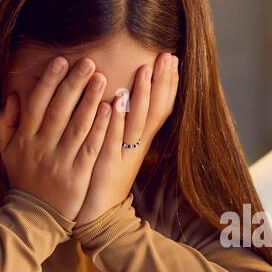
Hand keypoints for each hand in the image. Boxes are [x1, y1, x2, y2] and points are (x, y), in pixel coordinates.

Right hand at [0, 56, 111, 221]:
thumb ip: (7, 125)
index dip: (49, 81)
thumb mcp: (8, 153)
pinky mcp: (77, 175)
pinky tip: (111, 110)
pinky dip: (100, 128)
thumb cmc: (24, 180)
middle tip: (88, 62)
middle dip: (73, 84)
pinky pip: (90, 147)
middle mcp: (41, 147)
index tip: (61, 61)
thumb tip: (11, 98)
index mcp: (25, 139)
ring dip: (90, 101)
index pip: (36, 103)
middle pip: (58, 110)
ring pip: (77, 126)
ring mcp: (60, 161)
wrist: (35, 216)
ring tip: (102, 79)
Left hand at [76, 51, 178, 224]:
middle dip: (162, 82)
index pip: (161, 106)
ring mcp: (124, 155)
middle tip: (167, 56)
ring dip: (141, 96)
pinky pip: (113, 140)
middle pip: (156, 110)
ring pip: (137, 121)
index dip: (168, 83)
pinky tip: (115, 102)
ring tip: (144, 71)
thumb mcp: (119, 147)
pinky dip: (115, 121)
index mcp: (141, 139)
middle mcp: (137, 145)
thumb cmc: (105, 177)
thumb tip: (124, 95)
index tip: (171, 58)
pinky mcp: (107, 165)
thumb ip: (123, 123)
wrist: (99, 215)